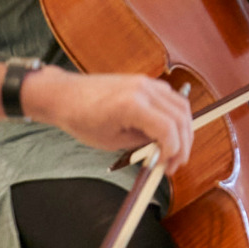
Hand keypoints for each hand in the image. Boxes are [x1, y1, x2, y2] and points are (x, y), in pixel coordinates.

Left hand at [27, 71, 194, 172]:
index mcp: (132, 105)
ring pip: (181, 106)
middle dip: (183, 144)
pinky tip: (168, 132)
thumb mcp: (112, 141)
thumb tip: (163, 151)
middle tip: (175, 162)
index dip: (173, 151)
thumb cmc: (81, 118)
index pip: (168, 129)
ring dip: (183, 129)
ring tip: (174, 149)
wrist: (65, 95)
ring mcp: (146, 82)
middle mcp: (143, 90)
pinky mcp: (145, 81)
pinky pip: (171, 98)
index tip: (166, 165)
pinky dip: (175, 116)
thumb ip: (141, 145)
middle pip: (181, 117)